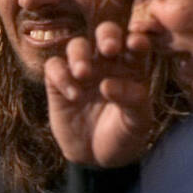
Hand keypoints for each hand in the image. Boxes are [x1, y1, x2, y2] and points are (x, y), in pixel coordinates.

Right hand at [44, 21, 155, 167]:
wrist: (97, 159)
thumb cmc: (124, 137)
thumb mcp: (138, 123)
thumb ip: (132, 100)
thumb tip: (107, 84)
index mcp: (132, 68)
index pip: (135, 43)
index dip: (136, 38)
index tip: (135, 44)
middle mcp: (107, 64)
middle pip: (105, 33)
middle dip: (107, 34)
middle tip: (108, 48)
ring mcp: (81, 72)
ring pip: (76, 45)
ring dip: (79, 54)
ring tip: (83, 74)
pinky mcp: (58, 83)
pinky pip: (54, 67)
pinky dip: (61, 76)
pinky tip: (73, 96)